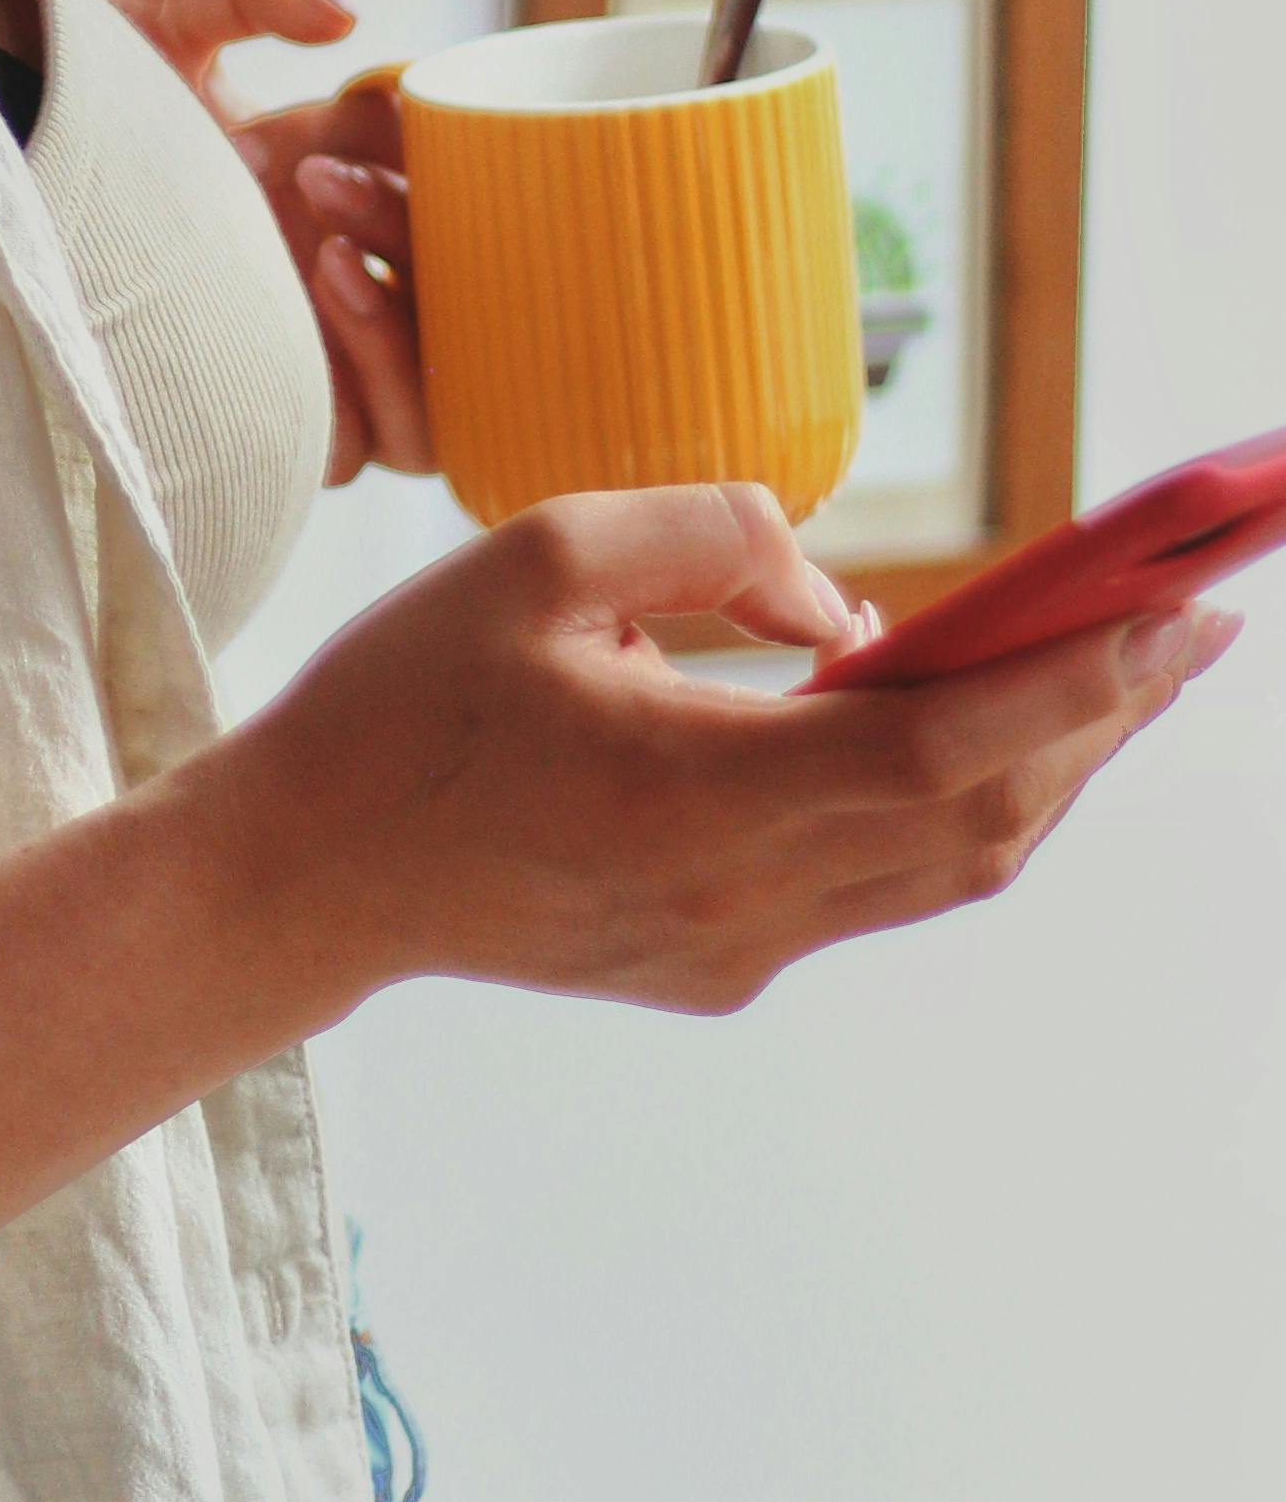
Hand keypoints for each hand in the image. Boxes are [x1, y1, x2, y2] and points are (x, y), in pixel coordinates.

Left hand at [101, 0, 429, 482]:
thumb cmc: (76, 100)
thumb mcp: (168, 11)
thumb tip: (342, 14)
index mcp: (335, 188)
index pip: (446, 197)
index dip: (435, 158)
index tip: (371, 105)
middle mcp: (338, 278)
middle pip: (458, 296)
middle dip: (416, 232)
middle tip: (325, 182)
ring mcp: (318, 359)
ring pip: (438, 380)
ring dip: (407, 315)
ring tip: (326, 244)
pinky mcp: (282, 422)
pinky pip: (386, 438)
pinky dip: (381, 374)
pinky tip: (310, 287)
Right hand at [235, 478, 1237, 1019]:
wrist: (307, 876)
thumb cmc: (403, 704)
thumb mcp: (537, 555)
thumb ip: (709, 537)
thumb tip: (846, 603)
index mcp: (696, 790)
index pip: (944, 748)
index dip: (1078, 686)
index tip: (1180, 617)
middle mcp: (741, 895)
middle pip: (984, 819)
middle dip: (1106, 722)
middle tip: (1194, 628)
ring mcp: (736, 946)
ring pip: (947, 866)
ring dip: (1044, 771)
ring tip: (1113, 678)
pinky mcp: (716, 964)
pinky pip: (874, 886)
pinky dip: (946, 805)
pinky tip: (954, 727)